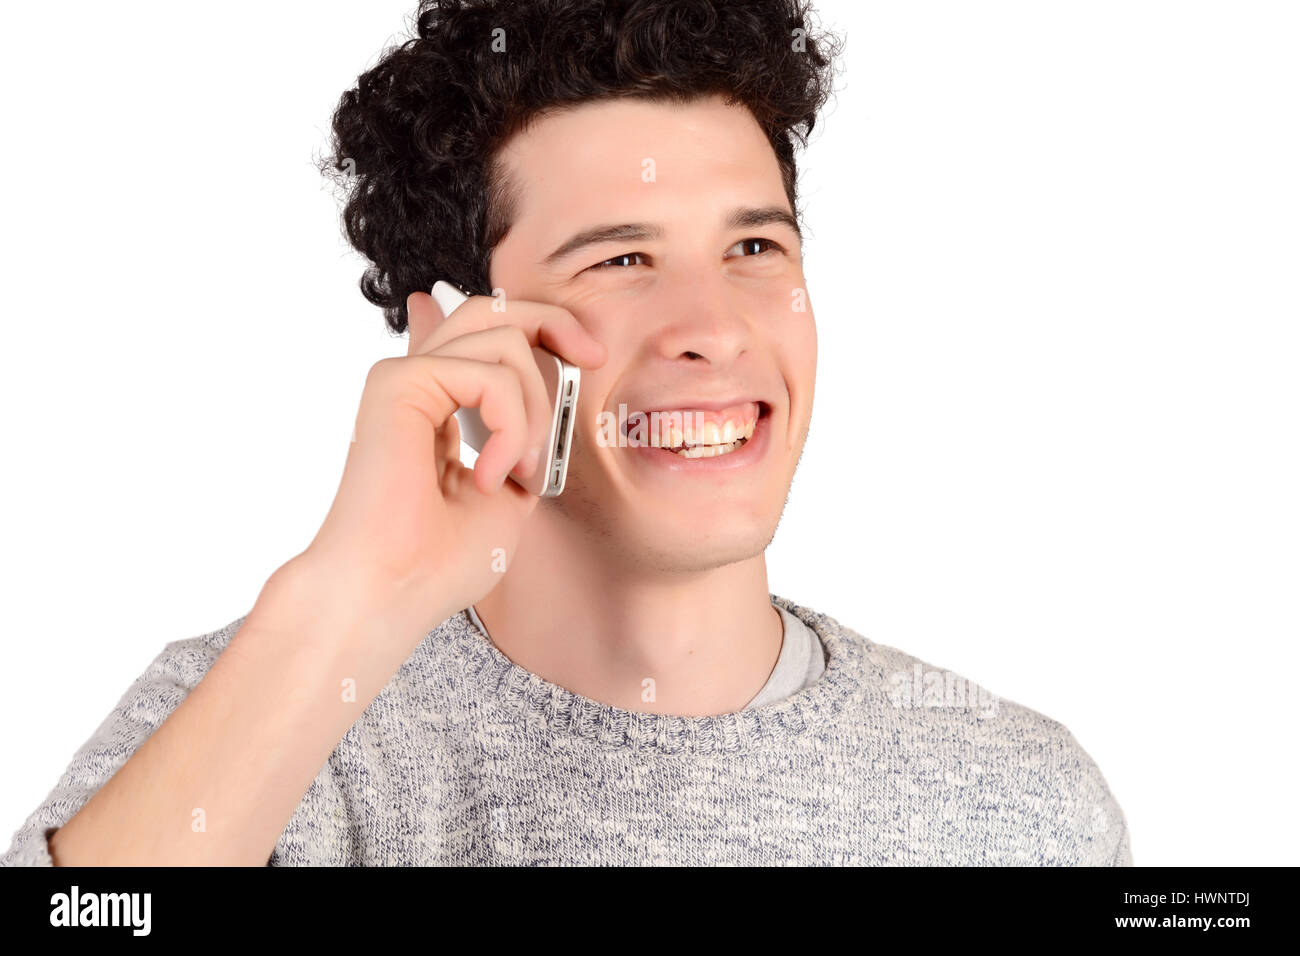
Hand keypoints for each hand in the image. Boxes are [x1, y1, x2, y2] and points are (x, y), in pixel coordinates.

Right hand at [285, 289, 605, 642]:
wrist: (393, 593)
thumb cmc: (440, 561)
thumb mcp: (509, 488)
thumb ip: (516, 429)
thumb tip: (514, 379)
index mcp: (437, 402)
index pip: (481, 331)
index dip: (541, 323)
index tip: (587, 354)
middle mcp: (418, 381)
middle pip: (494, 308)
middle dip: (554, 322)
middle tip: (591, 360)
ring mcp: (406, 378)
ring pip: (503, 337)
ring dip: (535, 410)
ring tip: (520, 471)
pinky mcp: (399, 382)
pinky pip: (490, 374)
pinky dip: (512, 428)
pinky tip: (490, 477)